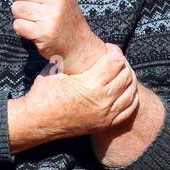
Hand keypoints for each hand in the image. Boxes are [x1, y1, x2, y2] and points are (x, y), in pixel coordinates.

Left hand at [8, 0, 103, 73]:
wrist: (78, 46)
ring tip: (36, 21)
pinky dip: (22, 30)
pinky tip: (35, 32)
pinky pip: (18, 25)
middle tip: (37, 12)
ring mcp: (51, 15)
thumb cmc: (64, 16)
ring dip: (21, 17)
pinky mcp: (44, 32)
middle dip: (21, 2)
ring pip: (16, 8)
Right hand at [20, 42, 139, 138]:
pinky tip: (124, 89)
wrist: (38, 121)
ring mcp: (106, 115)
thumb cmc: (44, 92)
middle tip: (114, 59)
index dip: (114, 50)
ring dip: (128, 79)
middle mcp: (103, 101)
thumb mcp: (56, 67)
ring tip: (120, 72)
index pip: (117, 61)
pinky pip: (129, 109)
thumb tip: (82, 45)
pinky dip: (130, 97)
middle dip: (122, 63)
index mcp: (91, 84)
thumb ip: (74, 57)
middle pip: (127, 75)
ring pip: (131, 92)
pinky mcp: (105, 124)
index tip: (107, 48)